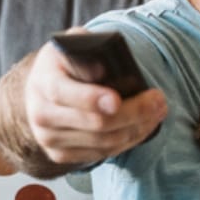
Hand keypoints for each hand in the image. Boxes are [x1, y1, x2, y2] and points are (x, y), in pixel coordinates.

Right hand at [22, 28, 167, 166]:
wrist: (43, 87)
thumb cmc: (67, 63)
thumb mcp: (73, 45)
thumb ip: (87, 46)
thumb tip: (104, 67)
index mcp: (43, 82)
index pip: (62, 93)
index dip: (90, 99)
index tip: (117, 99)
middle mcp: (41, 114)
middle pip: (94, 123)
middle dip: (133, 112)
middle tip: (158, 100)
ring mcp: (49, 139)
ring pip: (103, 142)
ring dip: (138, 128)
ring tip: (158, 111)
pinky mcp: (60, 155)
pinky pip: (101, 153)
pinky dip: (128, 141)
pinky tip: (143, 126)